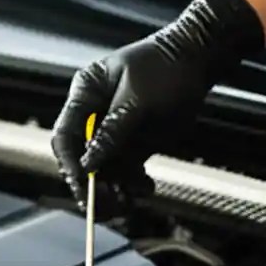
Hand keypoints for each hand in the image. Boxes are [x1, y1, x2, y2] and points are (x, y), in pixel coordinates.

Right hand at [51, 0, 264, 214]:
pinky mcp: (133, 143)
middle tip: (107, 204)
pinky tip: (145, 189)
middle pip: (82, 158)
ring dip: (115, 188)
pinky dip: (133, 184)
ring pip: (104, 170)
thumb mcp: (138, 99)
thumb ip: (113, 132)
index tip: (83, 183)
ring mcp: (113, 131)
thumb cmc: (165, 69)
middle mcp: (93, 115)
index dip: (70, 162)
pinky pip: (126, 170)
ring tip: (131, 201)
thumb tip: (88, 164)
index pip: (65, 135)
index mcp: (85, 95)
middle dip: (93, 184)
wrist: (199, 60)